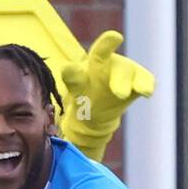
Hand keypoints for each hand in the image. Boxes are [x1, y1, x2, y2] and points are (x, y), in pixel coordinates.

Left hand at [61, 30, 155, 159]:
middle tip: (111, 43)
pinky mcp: (136, 79)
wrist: (99, 108)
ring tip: (121, 94)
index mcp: (79, 78)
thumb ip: (61, 125)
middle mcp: (99, 67)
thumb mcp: (68, 117)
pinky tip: (146, 92)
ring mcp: (119, 71)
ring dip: (122, 81)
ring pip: (122, 71)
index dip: (71, 72)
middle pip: (100, 55)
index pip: (73, 74)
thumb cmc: (82, 106)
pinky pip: (142, 80)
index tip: (68, 71)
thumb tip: (41, 145)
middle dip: (105, 47)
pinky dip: (144, 85)